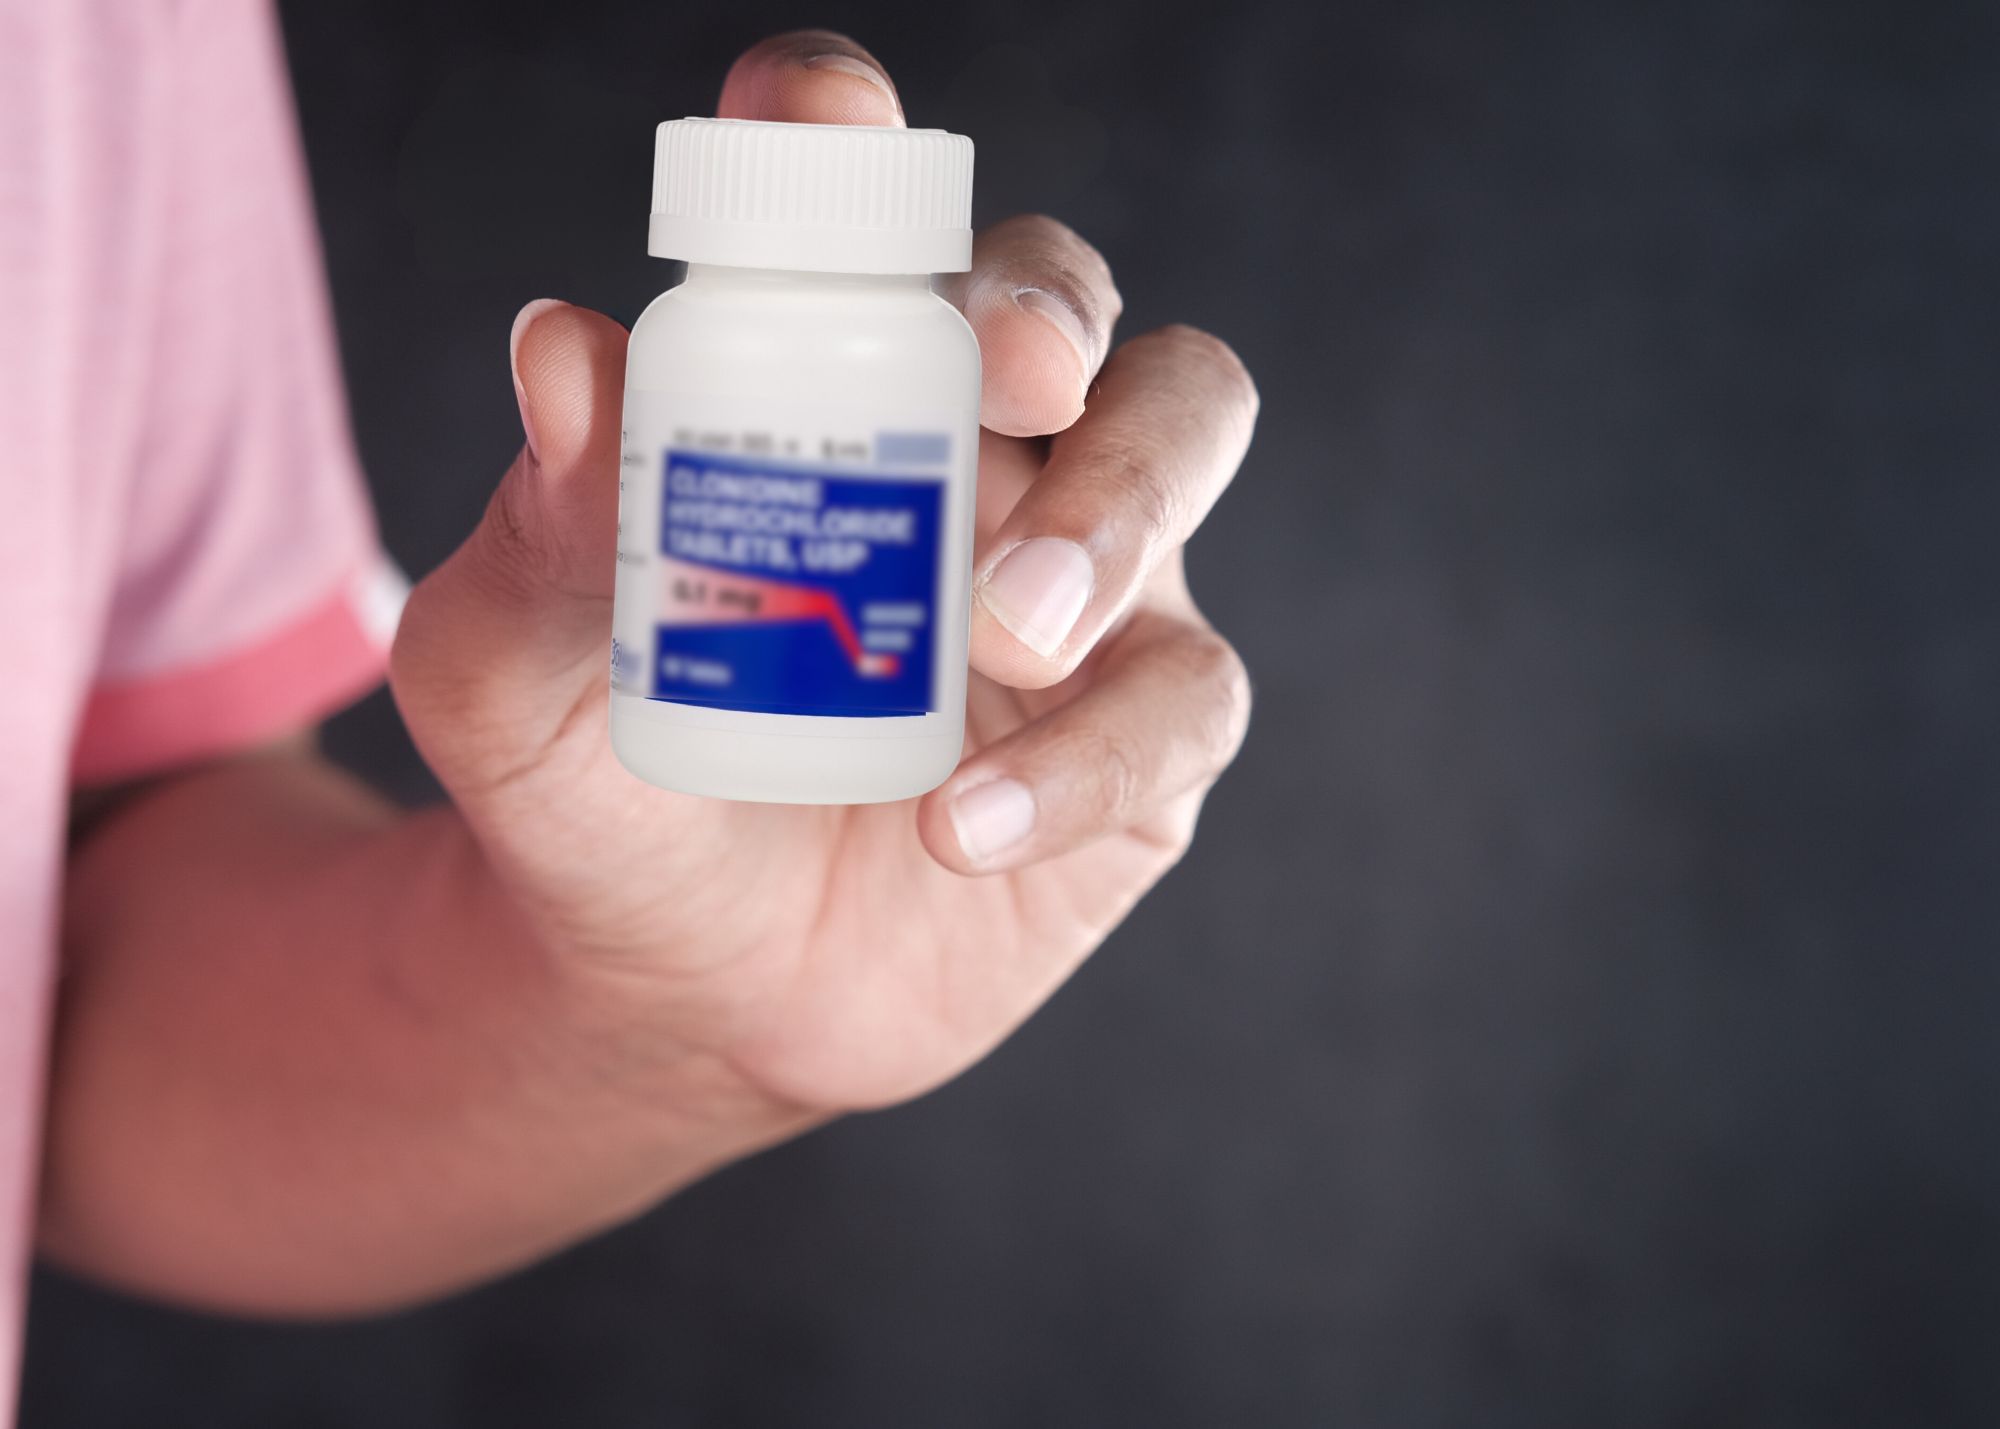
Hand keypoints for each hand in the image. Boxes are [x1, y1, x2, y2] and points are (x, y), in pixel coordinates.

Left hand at [390, 31, 1256, 1115]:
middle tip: (1005, 378)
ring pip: (1183, 443)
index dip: (848, 146)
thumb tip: (564, 348)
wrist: (672, 988)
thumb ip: (543, 528)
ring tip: (997, 635)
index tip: (815, 126)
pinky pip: (1181, 706)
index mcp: (821, 396)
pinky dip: (1084, 762)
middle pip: (1075, 307)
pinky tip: (959, 831)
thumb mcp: (514, 673)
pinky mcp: (1141, 741)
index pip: (859, 223)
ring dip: (1115, 513)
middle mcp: (975, 458)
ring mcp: (1081, 590)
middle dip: (1053, 308)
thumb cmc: (597, 788)